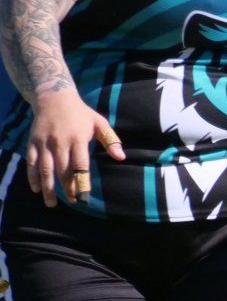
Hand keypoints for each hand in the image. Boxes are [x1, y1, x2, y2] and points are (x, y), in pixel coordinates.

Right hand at [27, 90, 123, 206]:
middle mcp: (60, 142)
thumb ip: (111, 140)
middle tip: (72, 201)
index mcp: (78, 139)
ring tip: (52, 203)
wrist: (53, 97)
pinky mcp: (33, 142)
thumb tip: (121, 157)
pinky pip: (31, 162)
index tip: (84, 197)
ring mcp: (44, 143)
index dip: (81, 182)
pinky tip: (36, 188)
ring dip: (48, 188)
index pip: (80, 165)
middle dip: (67, 188)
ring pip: (45, 169)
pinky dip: (32, 176)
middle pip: (62, 170)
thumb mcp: (99, 123)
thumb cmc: (81, 113)